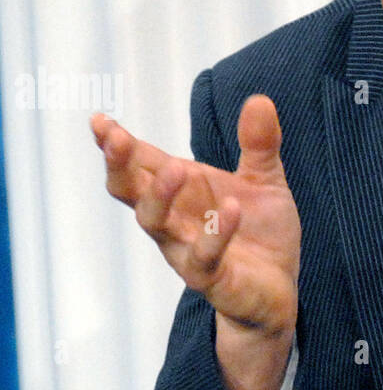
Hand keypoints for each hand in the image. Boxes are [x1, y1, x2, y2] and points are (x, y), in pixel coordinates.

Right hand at [92, 95, 300, 389]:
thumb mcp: (265, 181)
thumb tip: (259, 98)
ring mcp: (186, 250)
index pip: (139, 163)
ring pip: (155, 224)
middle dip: (119, 165)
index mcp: (181, 191)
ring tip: (176, 168)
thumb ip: (259, 144)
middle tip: (116, 138)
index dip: (117, 143)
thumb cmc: (259, 234)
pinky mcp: (210, 279)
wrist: (278, 291)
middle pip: (130, 191)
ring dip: (160, 195)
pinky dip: (216, 233)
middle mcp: (174, 219)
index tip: (99, 121)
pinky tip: (230, 208)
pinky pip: (203, 258)